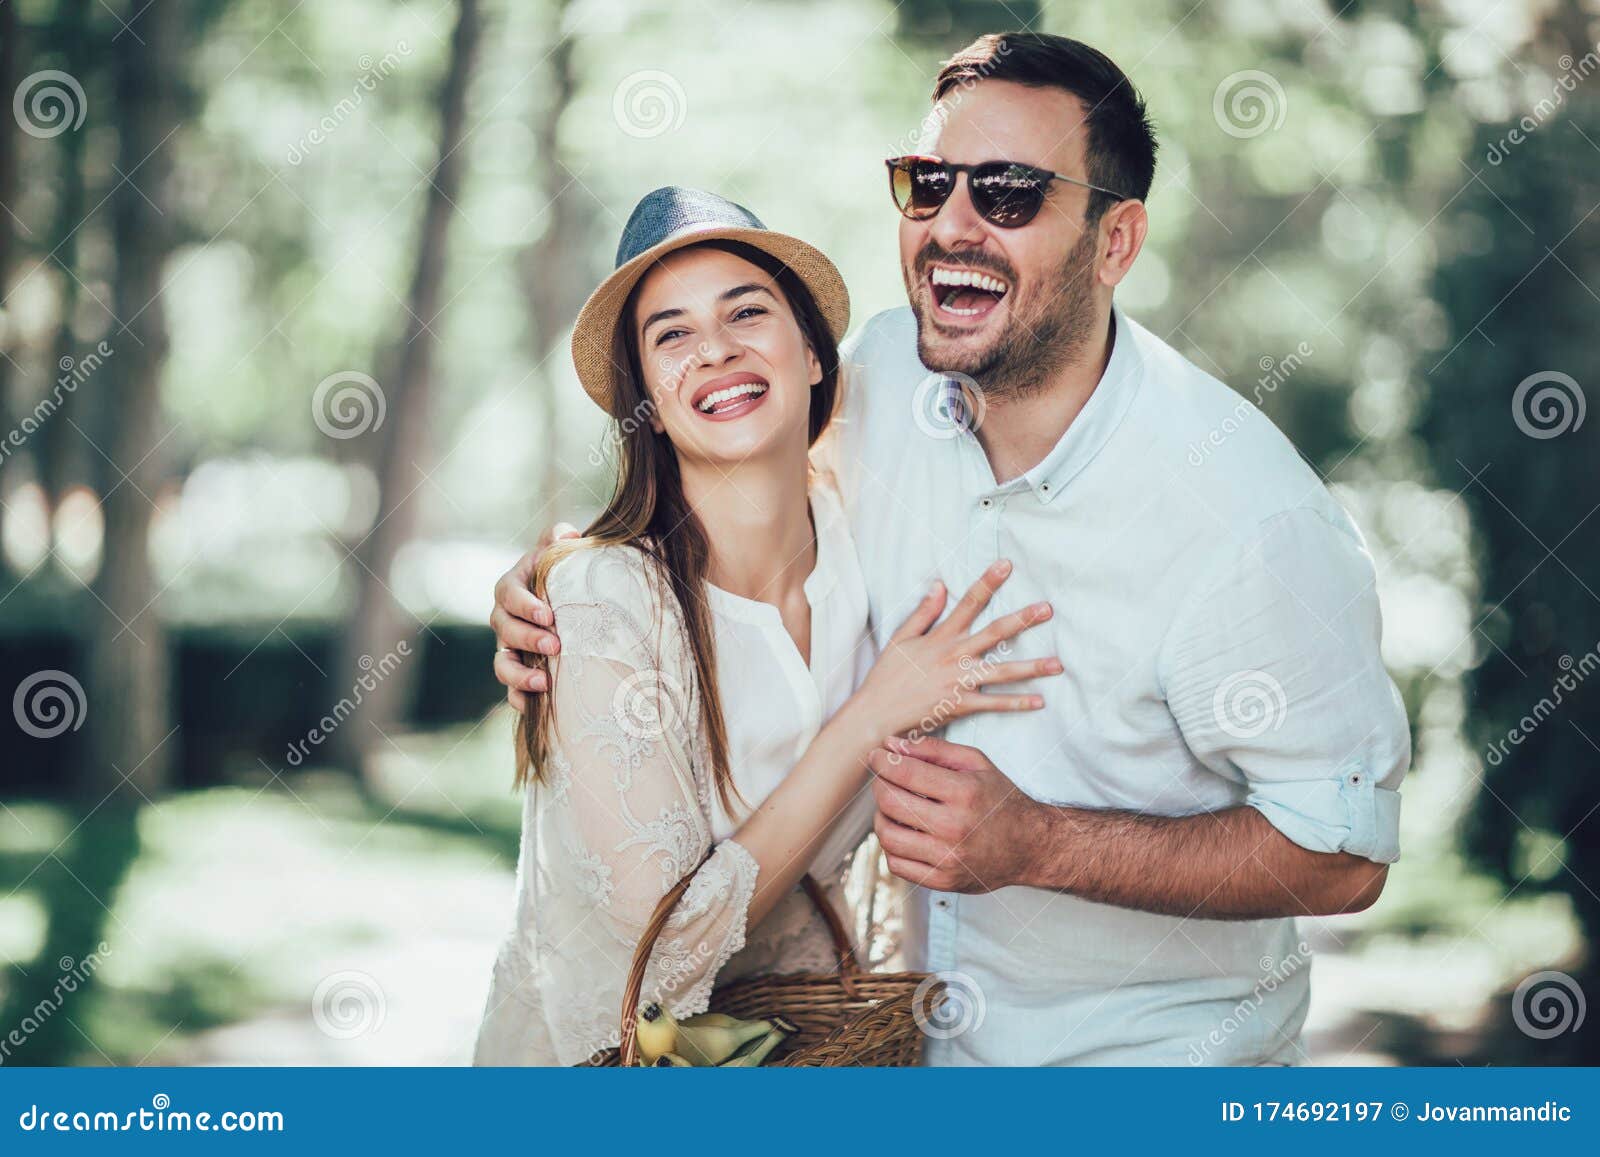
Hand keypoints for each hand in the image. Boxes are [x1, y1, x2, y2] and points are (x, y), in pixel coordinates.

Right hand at [491, 522, 578, 711]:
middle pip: (505, 630)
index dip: (525, 605)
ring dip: (518, 674)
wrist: (568, 599)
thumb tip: (567, 534)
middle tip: (555, 645)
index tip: (548, 615)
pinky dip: (519, 698)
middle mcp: (504, 619)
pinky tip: (534, 706)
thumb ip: (560, 538)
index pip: (509, 594)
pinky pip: (511, 688)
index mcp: (511, 588)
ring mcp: (509, 647)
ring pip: (502, 663)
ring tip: (543, 682)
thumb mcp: (560, 551)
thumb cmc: (562, 572)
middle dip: (527, 639)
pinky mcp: (519, 670)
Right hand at [850, 559, 1059, 737]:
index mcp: (941, 637)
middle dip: (1022, 620)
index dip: (988, 582)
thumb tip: (940, 584)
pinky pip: (993, 704)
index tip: (1006, 565)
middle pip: (994, 633)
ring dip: (1031, 667)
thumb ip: (924, 612)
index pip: (968, 602)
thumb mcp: (901, 638)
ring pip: (1001, 671)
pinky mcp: (960, 705)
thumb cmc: (886, 677)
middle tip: (1048, 609)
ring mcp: (958, 681)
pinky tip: (1039, 700)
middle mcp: (953, 656)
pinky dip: (1016, 703)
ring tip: (1057, 664)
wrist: (875, 713)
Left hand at [869, 734, 1046, 892]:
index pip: (905, 772)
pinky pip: (896, 863)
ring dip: (882, 816)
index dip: (882, 761)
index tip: (876, 756)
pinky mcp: (943, 881)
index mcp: (964, 793)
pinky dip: (892, 846)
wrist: (1030, 846)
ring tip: (894, 807)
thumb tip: (891, 745)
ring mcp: (948, 858)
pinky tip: (905, 833)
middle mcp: (955, 827)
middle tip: (884, 779)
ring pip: (887, 835)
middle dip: (879, 784)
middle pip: (890, 802)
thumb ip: (934, 749)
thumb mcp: (976, 763)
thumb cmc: (1001, 801)